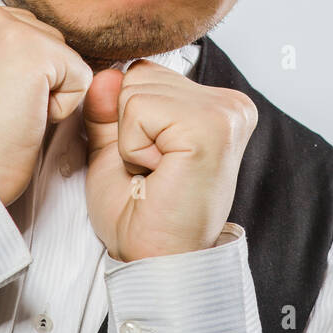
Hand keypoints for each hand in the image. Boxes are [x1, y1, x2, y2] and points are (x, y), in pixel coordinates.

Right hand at [0, 0, 92, 204]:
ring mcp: (3, 26)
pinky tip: (22, 119)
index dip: (3, 69)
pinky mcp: (37, 53)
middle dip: (27, 74)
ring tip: (3, 111)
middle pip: (37, 33)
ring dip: (43, 88)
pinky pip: (79, 78)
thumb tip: (25, 36)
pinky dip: (61, 108)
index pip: (10, 27)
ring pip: (59, 52)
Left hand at [83, 60, 257, 260]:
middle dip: (129, 126)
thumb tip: (104, 75)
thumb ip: (107, 108)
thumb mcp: (114, 148)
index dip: (130, 118)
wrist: (157, 260)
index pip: (146, 71)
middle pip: (139, 74)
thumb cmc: (142, 216)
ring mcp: (225, 111)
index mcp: (215, 104)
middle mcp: (229, 102)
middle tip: (153, 170)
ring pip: (134, 89)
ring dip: (130, 138)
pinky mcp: (211, 126)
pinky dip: (133, 146)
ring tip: (158, 172)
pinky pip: (138, 109)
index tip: (152, 161)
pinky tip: (160, 172)